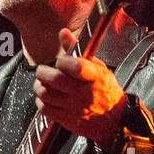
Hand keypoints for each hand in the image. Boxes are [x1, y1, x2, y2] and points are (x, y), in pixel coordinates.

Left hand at [33, 28, 125, 144]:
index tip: (61, 61)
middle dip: (43, 72)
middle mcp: (84, 93)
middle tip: (43, 71)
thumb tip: (63, 33)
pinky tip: (46, 98)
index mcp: (94, 77)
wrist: (114, 119)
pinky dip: (41, 102)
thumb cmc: (105, 91)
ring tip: (42, 83)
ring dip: (39, 87)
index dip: (62, 61)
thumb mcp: (97, 67)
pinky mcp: (67, 120)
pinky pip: (45, 109)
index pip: (75, 66)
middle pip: (55, 80)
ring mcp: (75, 108)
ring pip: (46, 94)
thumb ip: (76, 50)